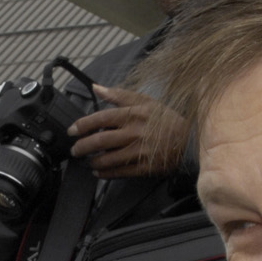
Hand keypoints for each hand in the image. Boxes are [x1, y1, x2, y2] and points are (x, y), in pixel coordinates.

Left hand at [68, 84, 189, 177]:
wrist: (189, 140)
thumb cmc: (165, 119)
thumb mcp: (145, 101)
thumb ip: (119, 95)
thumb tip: (96, 87)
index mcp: (133, 114)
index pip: (101, 118)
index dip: (83, 125)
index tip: (72, 130)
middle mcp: (134, 132)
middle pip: (101, 140)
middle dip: (83, 146)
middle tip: (75, 150)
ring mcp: (139, 151)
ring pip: (108, 158)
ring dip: (93, 161)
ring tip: (87, 161)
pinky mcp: (144, 167)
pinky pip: (120, 172)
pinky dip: (106, 173)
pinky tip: (98, 172)